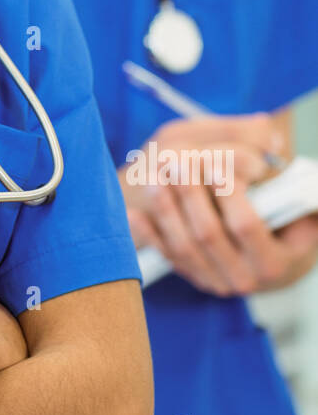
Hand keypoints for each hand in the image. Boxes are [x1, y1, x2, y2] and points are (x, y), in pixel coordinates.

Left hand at [118, 113, 315, 294]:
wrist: (259, 254)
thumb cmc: (275, 214)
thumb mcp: (282, 193)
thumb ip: (265, 162)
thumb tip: (265, 135)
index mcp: (273, 259)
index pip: (246, 225)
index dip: (228, 192)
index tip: (213, 165)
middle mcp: (243, 276)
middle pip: (208, 233)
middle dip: (189, 194)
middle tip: (177, 162)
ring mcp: (213, 279)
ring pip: (182, 245)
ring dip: (165, 208)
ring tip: (154, 177)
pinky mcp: (189, 274)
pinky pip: (164, 255)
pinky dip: (147, 234)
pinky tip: (133, 213)